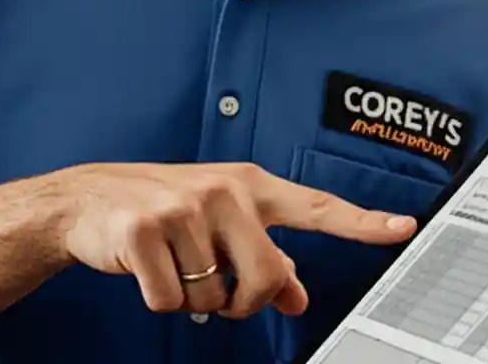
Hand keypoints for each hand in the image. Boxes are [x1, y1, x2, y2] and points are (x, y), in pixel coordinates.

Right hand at [53, 162, 416, 318]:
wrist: (86, 200)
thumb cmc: (159, 207)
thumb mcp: (217, 224)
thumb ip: (264, 256)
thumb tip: (299, 294)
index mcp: (248, 186)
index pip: (315, 207)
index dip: (361, 221)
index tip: (402, 228)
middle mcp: (222, 192)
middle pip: (267, 277)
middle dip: (244, 301)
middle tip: (220, 292)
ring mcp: (183, 208)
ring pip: (215, 298)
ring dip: (194, 299)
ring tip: (173, 265)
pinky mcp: (146, 231)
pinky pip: (172, 300)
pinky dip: (160, 298)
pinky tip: (148, 268)